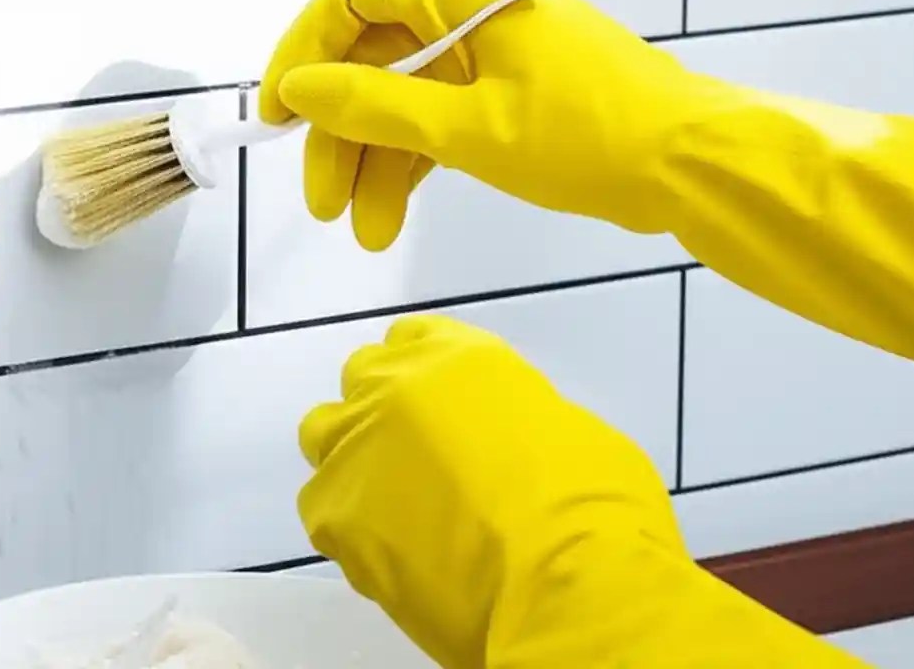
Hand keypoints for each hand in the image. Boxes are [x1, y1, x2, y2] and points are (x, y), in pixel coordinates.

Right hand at [259, 0, 735, 250]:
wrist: (689, 167)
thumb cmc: (591, 138)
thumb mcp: (470, 128)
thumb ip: (376, 105)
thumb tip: (299, 89)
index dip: (304, 49)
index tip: (277, 115)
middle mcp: (476, 14)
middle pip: (374, 58)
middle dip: (340, 132)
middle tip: (320, 200)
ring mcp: (493, 58)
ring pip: (404, 100)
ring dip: (375, 164)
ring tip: (362, 230)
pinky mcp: (509, 98)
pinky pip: (439, 121)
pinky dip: (414, 166)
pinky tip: (391, 218)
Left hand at [297, 315, 685, 666]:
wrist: (559, 573)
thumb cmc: (590, 500)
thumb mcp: (567, 431)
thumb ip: (514, 422)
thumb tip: (505, 447)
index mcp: (459, 357)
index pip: (413, 340)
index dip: (423, 376)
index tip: (437, 407)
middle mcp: (394, 386)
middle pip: (364, 379)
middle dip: (384, 410)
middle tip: (417, 458)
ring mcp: (354, 446)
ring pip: (325, 434)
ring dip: (354, 457)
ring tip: (395, 504)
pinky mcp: (332, 513)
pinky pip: (323, 508)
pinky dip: (350, 524)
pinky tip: (391, 550)